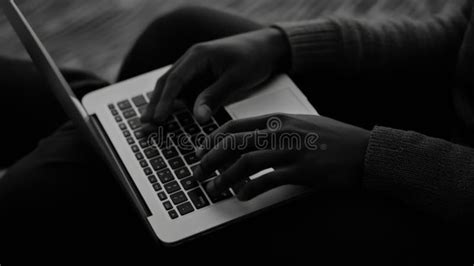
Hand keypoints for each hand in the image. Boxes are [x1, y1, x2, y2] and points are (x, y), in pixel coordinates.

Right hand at [141, 28, 288, 124]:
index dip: (164, 101)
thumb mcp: (235, 78)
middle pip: (166, 83)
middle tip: (144, 125)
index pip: (175, 80)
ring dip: (161, 106)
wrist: (266, 48)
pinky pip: (184, 92)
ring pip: (172, 89)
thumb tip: (197, 117)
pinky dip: (175, 105)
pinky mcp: (199, 78)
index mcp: (197, 56)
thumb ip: (214, 96)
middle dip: (154, 104)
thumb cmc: (252, 58)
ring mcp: (194, 69)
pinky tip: (169, 119)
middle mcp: (191, 61)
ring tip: (150, 125)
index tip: (157, 119)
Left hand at [193, 114, 369, 200]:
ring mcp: (292, 150)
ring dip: (224, 177)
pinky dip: (250, 190)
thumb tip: (251, 140)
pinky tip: (242, 196)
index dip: (213, 139)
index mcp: (279, 119)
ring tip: (214, 188)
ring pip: (246, 162)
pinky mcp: (302, 170)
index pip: (236, 126)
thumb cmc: (333, 138)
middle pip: (234, 143)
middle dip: (210, 159)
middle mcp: (282, 131)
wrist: (364, 150)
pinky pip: (268, 180)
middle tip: (197, 172)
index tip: (201, 151)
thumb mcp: (302, 124)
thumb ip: (277, 129)